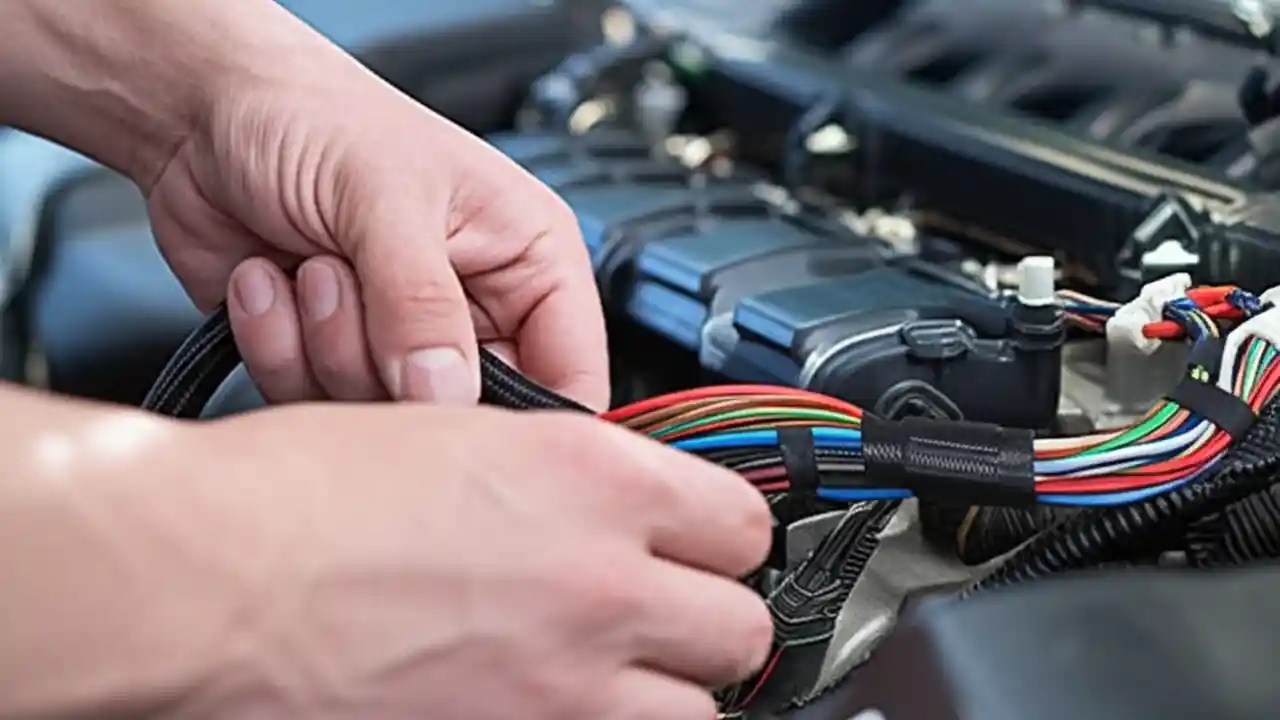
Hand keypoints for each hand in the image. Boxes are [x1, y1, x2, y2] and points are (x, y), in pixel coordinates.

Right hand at [136, 407, 771, 717]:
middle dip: (706, 617)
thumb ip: (560, 474)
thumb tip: (611, 504)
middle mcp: (600, 579)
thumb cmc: (296, 495)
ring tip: (611, 670)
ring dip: (668, 688)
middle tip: (661, 612)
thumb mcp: (458, 435)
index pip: (741, 519)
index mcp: (591, 478)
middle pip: (739, 624)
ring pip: (701, 707)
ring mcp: (568, 680)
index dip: (720, 533)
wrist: (207, 575)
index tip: (699, 544)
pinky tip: (556, 702)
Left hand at [146, 39, 607, 407]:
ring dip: (327, 342)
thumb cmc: (314, 118)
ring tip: (314, 263)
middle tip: (359, 289)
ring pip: (385, 415)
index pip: (572, 376)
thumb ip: (422, 304)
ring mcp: (400, 340)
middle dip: (395, 365)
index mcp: (528, 261)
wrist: (202, 114)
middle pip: (469, 411)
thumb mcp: (384, 199)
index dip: (534, 419)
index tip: (468, 420)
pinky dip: (277, 343)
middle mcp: (473, 309)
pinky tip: (272, 280)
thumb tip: (448, 393)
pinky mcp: (331, 360)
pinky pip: (314, 403)